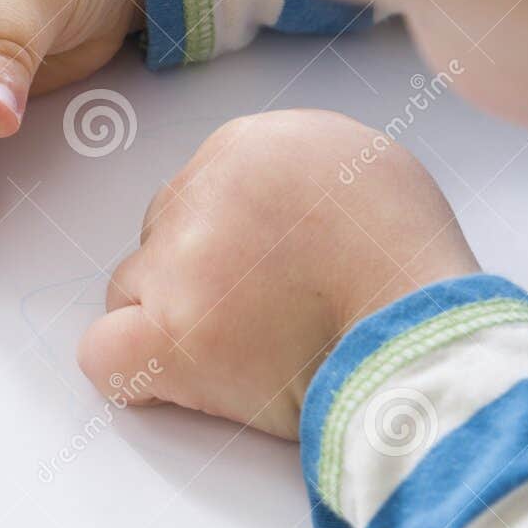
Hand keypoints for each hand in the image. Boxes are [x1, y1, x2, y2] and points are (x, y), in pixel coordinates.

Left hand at [77, 110, 479, 439]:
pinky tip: (171, 380)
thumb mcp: (363, 168)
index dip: (227, 245)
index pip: (194, 193)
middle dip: (195, 279)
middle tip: (258, 320)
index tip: (264, 277)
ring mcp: (183, 263)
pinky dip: (128, 371)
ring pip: (130, 291)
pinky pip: (102, 353)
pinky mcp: (173, 332)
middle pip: (158, 238)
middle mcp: (205, 192)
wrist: (425, 337)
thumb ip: (290, 175)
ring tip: (240, 354)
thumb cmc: (411, 270)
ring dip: (169, 323)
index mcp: (249, 147)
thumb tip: (259, 208)